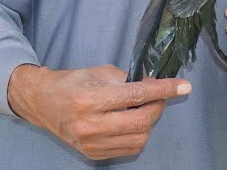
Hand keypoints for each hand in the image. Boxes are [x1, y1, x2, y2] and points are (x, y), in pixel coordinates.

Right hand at [7, 64, 190, 159]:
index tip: (183, 86)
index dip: (164, 90)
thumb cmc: (71, 83)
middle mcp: (90, 124)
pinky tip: (131, 122)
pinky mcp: (93, 154)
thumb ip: (128, 79)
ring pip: (139, 138)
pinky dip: (137, 135)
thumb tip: (155, 85)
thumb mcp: (99, 72)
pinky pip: (128, 148)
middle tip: (159, 95)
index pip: (137, 95)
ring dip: (149, 122)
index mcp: (90, 99)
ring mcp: (91, 143)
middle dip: (158, 106)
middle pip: (142, 121)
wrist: (43, 103)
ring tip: (143, 108)